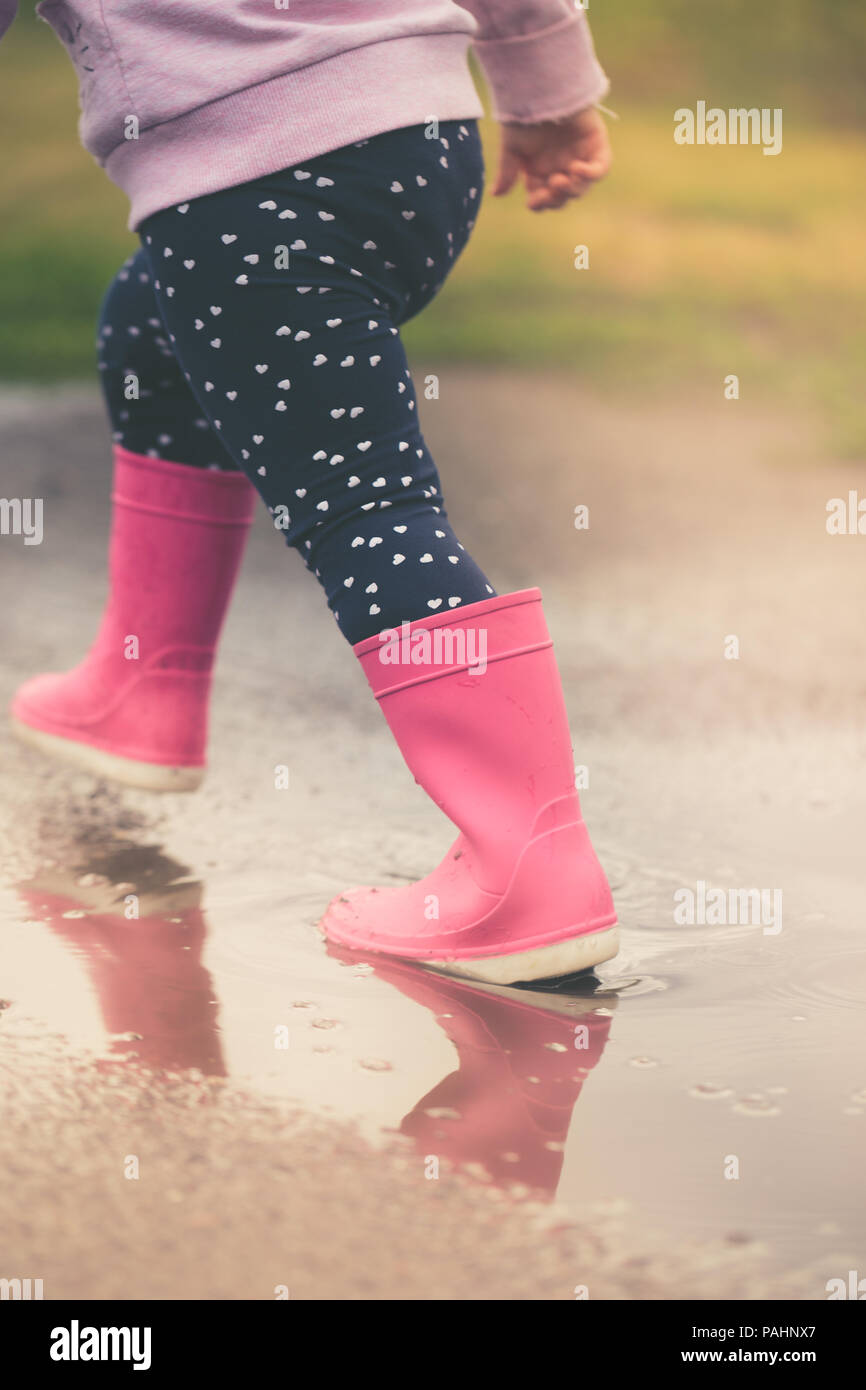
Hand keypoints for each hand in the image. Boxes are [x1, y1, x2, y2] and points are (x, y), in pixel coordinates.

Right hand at [491, 106, 611, 211]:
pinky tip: (577, 169)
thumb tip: (495, 194)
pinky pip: (600, 169)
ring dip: (572, 188)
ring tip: (561, 179)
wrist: (540, 87)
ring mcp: (579, 158)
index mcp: (540, 172)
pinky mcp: (596, 146)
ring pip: (581, 187)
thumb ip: (506, 172)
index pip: (543, 199)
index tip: (533, 200)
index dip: (540, 203)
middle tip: (552, 185)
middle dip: (557, 197)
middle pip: (563, 197)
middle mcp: (560, 168)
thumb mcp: (511, 146)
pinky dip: (591, 173)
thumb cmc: (523, 114)